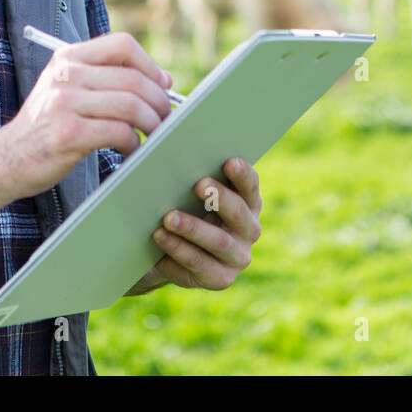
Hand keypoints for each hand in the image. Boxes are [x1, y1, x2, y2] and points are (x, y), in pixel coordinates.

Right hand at [0, 32, 173, 198]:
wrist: (5, 160)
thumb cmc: (46, 127)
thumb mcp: (67, 90)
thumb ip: (106, 79)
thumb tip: (163, 79)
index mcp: (67, 59)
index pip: (122, 45)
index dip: (150, 64)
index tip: (162, 86)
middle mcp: (65, 75)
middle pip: (133, 78)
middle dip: (159, 101)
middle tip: (166, 119)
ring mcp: (64, 103)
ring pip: (131, 105)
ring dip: (152, 124)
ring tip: (153, 136)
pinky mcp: (68, 134)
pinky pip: (119, 132)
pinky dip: (133, 144)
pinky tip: (130, 150)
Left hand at [128, 158, 262, 293]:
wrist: (168, 251)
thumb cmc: (181, 206)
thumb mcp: (187, 188)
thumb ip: (190, 167)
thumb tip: (172, 133)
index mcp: (248, 201)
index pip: (250, 185)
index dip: (242, 174)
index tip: (228, 161)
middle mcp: (250, 229)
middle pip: (239, 213)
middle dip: (218, 198)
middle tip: (197, 184)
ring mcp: (237, 257)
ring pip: (218, 241)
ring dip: (193, 228)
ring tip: (168, 217)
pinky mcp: (220, 279)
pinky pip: (200, 265)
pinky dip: (178, 250)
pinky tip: (160, 238)